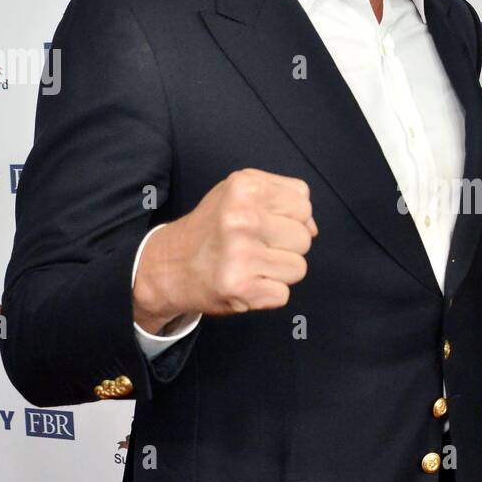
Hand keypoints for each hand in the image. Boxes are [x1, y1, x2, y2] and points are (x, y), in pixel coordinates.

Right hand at [133, 168, 316, 330]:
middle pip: (305, 237)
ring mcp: (241, 255)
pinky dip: (267, 294)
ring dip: (279, 271)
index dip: (291, 216)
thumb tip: (313, 228)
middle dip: (286, 245)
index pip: (303, 203)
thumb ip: (283, 198)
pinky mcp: (240, 288)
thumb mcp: (241, 194)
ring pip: (298, 268)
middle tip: (256, 246)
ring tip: (251, 264)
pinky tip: (246, 282)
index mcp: (245, 187)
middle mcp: (242, 218)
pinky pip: (283, 295)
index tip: (265, 223)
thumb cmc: (213, 227)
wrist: (169, 265)